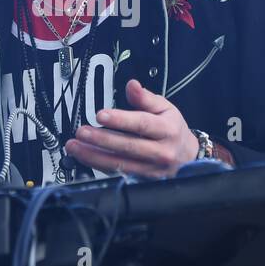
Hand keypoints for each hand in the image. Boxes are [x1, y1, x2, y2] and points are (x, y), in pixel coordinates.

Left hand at [64, 79, 200, 178]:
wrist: (189, 157)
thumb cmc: (174, 130)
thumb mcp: (166, 108)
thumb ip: (146, 98)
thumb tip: (132, 85)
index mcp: (167, 130)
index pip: (142, 124)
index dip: (120, 119)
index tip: (101, 115)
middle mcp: (160, 152)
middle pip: (128, 146)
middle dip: (101, 140)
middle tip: (82, 132)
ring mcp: (151, 169)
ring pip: (120, 164)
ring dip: (94, 156)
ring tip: (75, 147)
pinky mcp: (143, 180)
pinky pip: (118, 174)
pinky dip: (99, 166)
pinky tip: (86, 157)